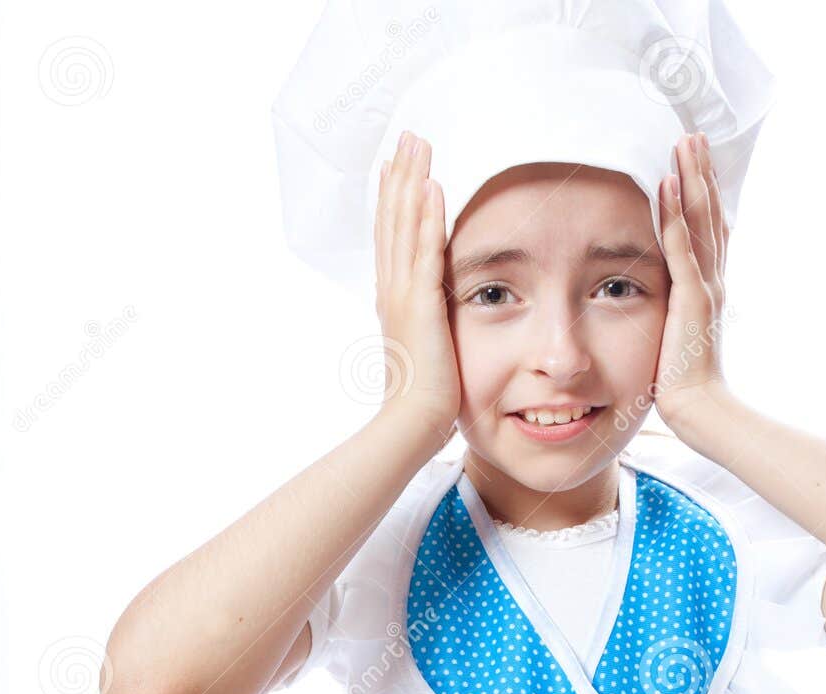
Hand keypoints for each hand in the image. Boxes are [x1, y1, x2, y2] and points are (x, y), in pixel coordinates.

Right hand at [373, 131, 460, 443]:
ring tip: (418, 144)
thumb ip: (426, 328)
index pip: (392, 238)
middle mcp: (392, 290)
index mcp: (393, 300)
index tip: (394, 166)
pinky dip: (428, 218)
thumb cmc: (421, 402)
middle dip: (400, 176)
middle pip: (393, 220)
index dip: (392, 199)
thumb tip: (433, 322)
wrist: (410, 425)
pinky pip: (426, 253)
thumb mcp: (424, 353)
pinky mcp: (421, 306)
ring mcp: (403, 296)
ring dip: (412, 182)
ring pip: (406, 226)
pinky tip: (434, 188)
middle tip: (407, 136)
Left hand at [653, 131, 728, 437]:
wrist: (700, 410)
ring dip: (692, 179)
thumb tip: (661, 308)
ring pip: (700, 221)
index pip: (708, 231)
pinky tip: (668, 184)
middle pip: (709, 215)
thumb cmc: (683, 384)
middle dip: (702, 174)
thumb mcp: (675, 338)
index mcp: (708, 289)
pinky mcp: (691, 298)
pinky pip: (681, 247)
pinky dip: (675, 214)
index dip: (703, 195)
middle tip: (693, 136)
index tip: (695, 163)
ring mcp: (704, 286)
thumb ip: (672, 315)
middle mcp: (712, 280)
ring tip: (684, 143)